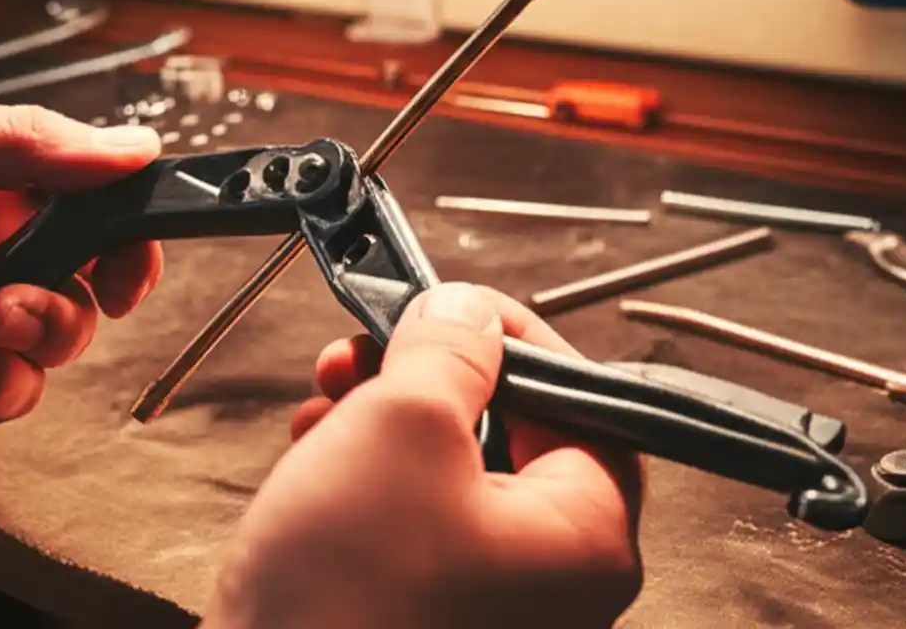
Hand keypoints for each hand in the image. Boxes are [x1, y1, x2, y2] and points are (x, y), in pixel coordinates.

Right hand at [202, 283, 643, 628]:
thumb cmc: (343, 600)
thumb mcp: (401, 427)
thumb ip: (449, 349)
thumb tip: (466, 311)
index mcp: (587, 538)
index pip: (581, 400)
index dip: (514, 338)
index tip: (455, 307)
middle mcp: (552, 581)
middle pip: (511, 432)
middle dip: (430, 376)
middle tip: (373, 348)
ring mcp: (489, 605)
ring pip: (453, 471)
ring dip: (387, 417)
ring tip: (329, 398)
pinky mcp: (426, 615)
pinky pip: (416, 519)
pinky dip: (369, 474)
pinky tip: (318, 451)